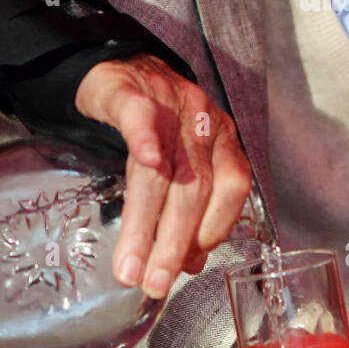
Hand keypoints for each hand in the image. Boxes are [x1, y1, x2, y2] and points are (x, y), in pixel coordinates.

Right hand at [75, 53, 251, 299]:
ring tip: (131, 264)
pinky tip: (145, 159)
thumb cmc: (155, 121)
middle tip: (157, 283)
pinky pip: (142, 115)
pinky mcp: (132, 91)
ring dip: (148, 222)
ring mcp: (171, 104)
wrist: (118, 64)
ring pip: (165, 168)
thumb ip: (187, 207)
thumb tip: (188, 263)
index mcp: (221, 141)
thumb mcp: (180, 159)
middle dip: (176, 242)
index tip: (187, 266)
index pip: (230, 190)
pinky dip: (146, 138)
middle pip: (194, 189)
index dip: (213, 230)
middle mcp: (203, 122)